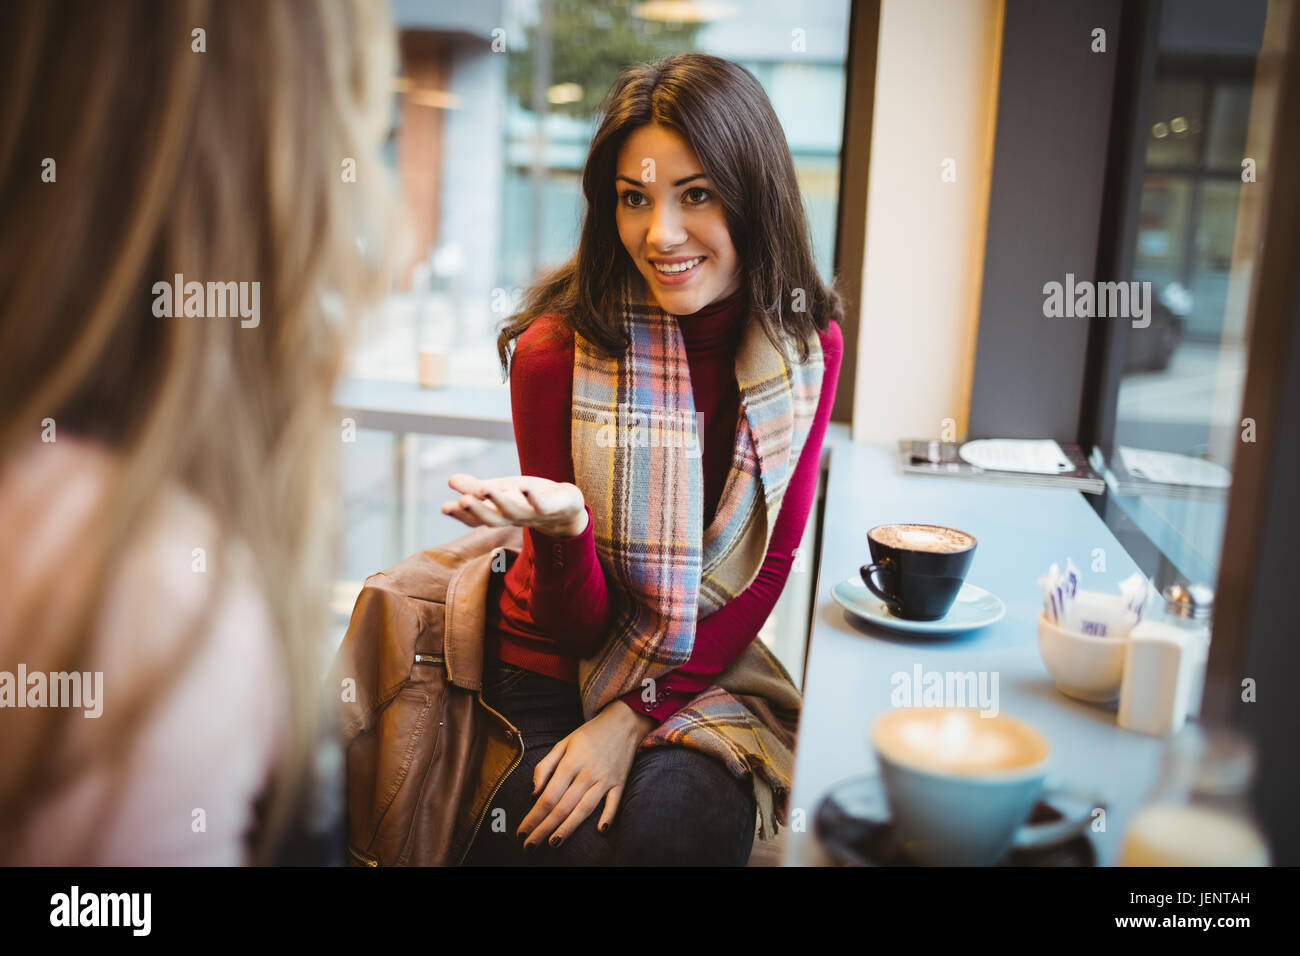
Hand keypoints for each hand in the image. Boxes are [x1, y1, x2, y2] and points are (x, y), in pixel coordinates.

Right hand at [440, 472, 587, 537]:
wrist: (566, 510)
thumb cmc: (529, 500)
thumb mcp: (502, 490)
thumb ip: (477, 488)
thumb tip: (450, 480)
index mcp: (499, 515)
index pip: (476, 518)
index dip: (461, 514)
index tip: (445, 507)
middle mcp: (513, 518)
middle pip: (492, 519)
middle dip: (476, 511)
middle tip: (460, 502)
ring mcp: (532, 514)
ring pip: (514, 512)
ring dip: (499, 502)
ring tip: (485, 489)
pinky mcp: (552, 507)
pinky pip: (541, 506)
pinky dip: (532, 498)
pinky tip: (522, 488)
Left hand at [516, 701, 654, 850]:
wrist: (622, 722)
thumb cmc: (589, 734)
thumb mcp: (563, 743)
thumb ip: (545, 766)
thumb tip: (533, 792)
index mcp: (570, 763)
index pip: (548, 796)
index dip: (533, 816)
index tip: (522, 831)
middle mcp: (587, 773)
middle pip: (562, 807)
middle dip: (544, 828)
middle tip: (530, 846)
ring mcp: (605, 779)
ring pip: (584, 809)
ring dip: (568, 828)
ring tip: (553, 843)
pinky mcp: (620, 783)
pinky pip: (614, 803)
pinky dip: (608, 816)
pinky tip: (600, 831)